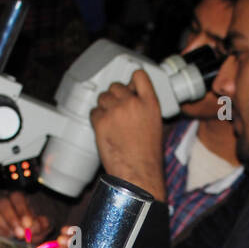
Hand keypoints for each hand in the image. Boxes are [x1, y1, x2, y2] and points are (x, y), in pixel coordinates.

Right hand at [0, 190, 54, 240]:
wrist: (26, 232)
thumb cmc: (33, 225)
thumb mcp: (42, 224)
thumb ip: (41, 224)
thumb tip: (34, 227)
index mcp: (18, 196)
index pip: (17, 197)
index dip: (22, 211)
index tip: (27, 224)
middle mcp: (2, 197)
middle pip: (2, 202)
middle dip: (11, 219)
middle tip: (20, 233)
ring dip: (2, 224)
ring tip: (12, 235)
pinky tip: (4, 235)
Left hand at [90, 69, 166, 201]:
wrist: (138, 172)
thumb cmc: (147, 155)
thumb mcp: (155, 124)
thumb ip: (143, 106)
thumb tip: (130, 97)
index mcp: (150, 103)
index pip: (139, 75)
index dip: (131, 80)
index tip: (128, 85)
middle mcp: (132, 103)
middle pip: (116, 86)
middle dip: (115, 97)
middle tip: (117, 113)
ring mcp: (115, 111)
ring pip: (103, 97)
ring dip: (104, 108)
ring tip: (112, 124)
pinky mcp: (101, 121)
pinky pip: (93, 112)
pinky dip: (96, 120)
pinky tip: (105, 130)